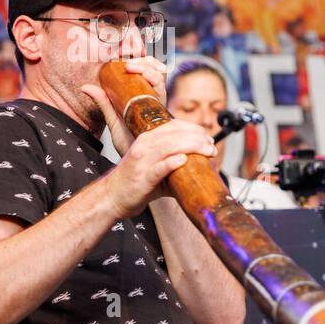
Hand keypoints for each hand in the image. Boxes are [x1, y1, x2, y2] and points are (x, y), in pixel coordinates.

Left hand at [80, 56, 168, 156]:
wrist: (140, 161)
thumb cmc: (130, 143)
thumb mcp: (114, 119)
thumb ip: (104, 103)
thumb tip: (85, 86)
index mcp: (145, 97)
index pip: (148, 72)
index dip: (140, 62)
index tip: (123, 62)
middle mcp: (156, 98)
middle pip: (157, 70)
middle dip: (145, 61)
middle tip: (129, 63)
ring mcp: (161, 104)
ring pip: (161, 76)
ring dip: (149, 67)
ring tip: (133, 67)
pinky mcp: (165, 111)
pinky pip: (162, 90)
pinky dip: (155, 79)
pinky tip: (144, 78)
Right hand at [102, 119, 216, 217]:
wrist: (112, 197)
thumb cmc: (136, 181)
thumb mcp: (155, 165)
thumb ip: (175, 162)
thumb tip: (202, 165)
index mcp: (147, 140)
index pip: (173, 126)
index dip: (194, 128)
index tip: (207, 136)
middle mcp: (144, 146)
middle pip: (175, 135)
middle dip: (198, 138)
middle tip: (212, 146)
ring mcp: (142, 161)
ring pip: (169, 147)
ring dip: (192, 147)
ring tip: (208, 151)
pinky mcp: (142, 178)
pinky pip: (158, 168)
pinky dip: (171, 163)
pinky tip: (184, 160)